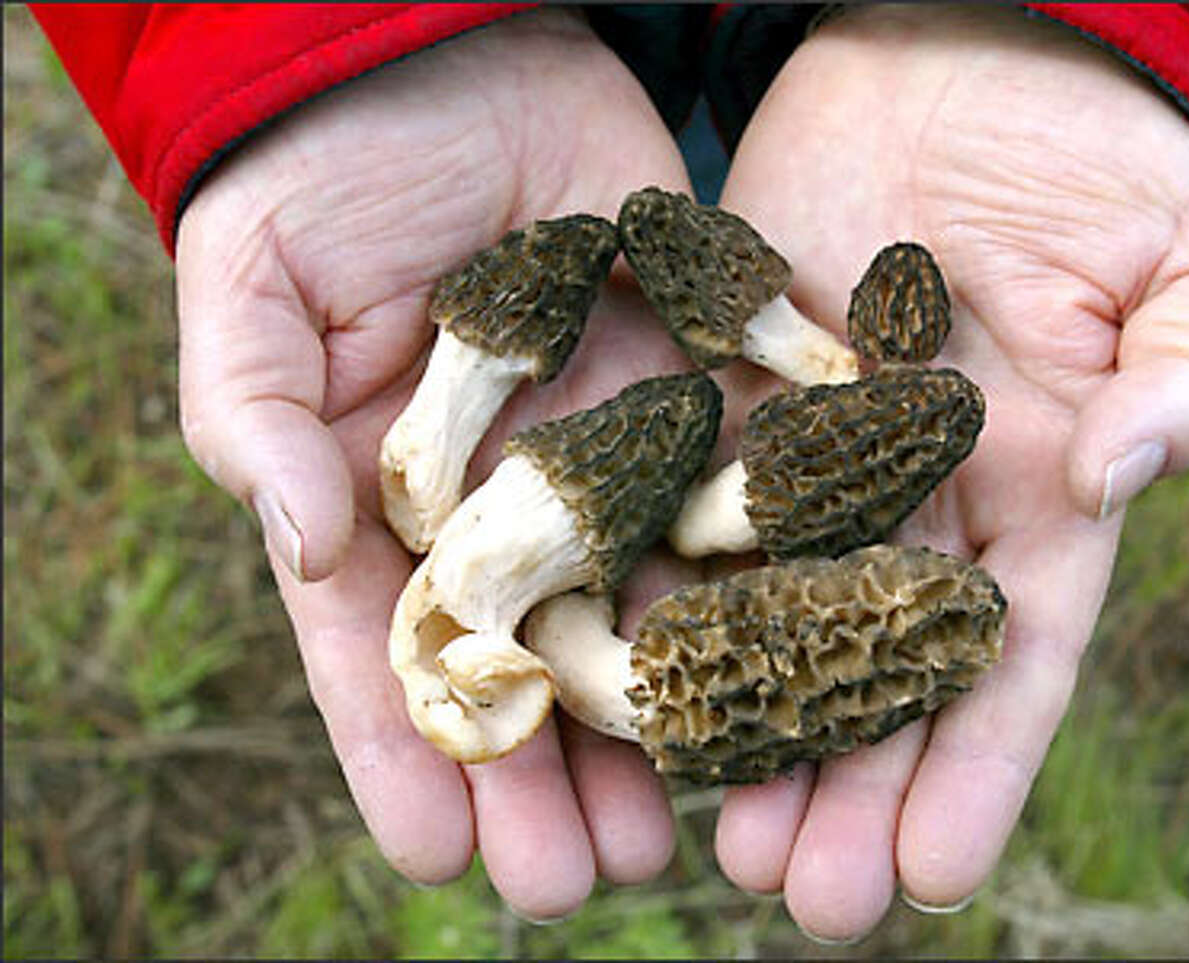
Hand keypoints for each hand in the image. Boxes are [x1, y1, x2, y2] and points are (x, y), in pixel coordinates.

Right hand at [175, 9, 695, 920]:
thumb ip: (254, 418)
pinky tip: (773, 672)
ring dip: (653, 721)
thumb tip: (298, 549)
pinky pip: (722, 503)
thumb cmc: (323, 171)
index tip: (432, 855)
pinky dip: (746, 586)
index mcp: (384, 496)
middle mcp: (501, 501)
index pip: (387, 648)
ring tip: (678, 828)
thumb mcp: (255, 286)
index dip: (405, 752)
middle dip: (545, 775)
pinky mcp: (687, 397)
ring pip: (631, 612)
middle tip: (573, 881)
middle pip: (521, 662)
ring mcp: (600, 455)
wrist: (452, 57)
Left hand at [709, 5, 1188, 940]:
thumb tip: (1130, 472)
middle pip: (879, 668)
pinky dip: (659, 582)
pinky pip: (688, 495)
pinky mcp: (733, 389)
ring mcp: (817, 452)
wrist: (972, 50)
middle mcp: (919, 500)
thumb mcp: (1184, 257)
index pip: (1011, 658)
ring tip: (710, 832)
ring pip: (773, 609)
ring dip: (743, 719)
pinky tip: (622, 668)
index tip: (933, 872)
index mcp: (1036, 492)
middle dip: (847, 782)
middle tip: (801, 892)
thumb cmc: (1105, 152)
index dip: (978, 768)